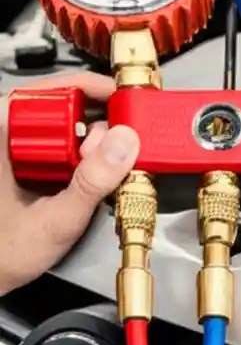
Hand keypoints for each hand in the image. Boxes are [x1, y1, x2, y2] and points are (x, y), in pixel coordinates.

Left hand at [0, 72, 139, 294]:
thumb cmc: (1, 253)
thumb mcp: (55, 220)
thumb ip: (92, 182)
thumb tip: (124, 142)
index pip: (48, 90)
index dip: (91, 90)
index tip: (124, 101)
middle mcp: (3, 136)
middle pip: (62, 105)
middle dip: (97, 124)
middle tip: (116, 149)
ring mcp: (12, 149)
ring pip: (64, 126)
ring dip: (92, 144)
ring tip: (102, 169)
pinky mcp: (24, 163)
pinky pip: (60, 144)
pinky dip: (84, 155)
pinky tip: (92, 175)